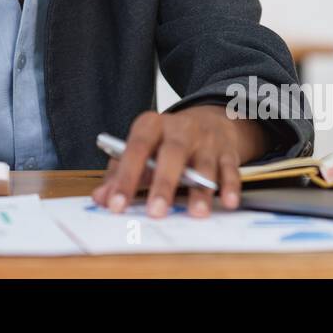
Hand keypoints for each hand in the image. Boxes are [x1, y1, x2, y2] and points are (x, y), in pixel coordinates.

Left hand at [91, 106, 271, 218]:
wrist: (209, 120)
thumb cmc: (165, 142)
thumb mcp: (141, 150)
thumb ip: (119, 173)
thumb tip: (101, 199)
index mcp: (151, 125)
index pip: (135, 149)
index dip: (125, 177)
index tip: (116, 205)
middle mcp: (180, 129)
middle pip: (171, 154)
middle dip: (164, 184)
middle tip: (156, 212)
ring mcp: (206, 140)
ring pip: (204, 164)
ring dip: (201, 190)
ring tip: (196, 213)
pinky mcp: (228, 152)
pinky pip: (231, 169)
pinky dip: (231, 186)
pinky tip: (229, 202)